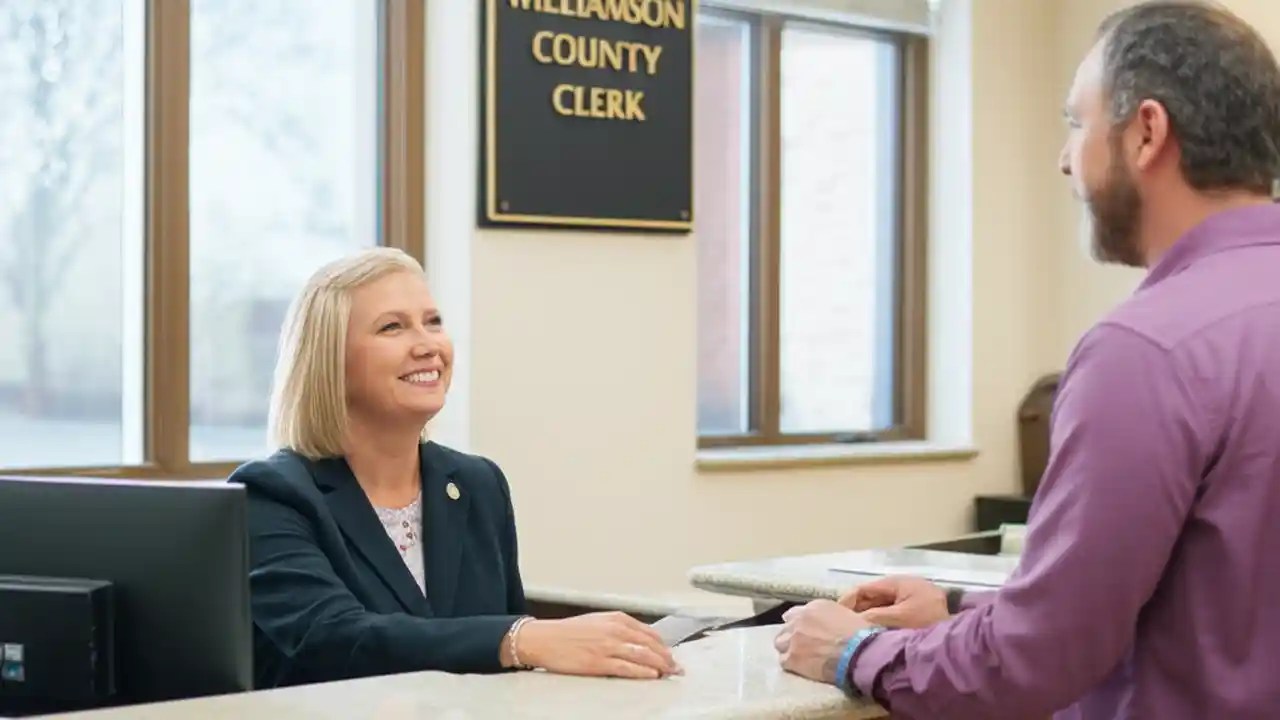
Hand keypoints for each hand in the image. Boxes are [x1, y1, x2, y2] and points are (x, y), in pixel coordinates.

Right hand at [514, 612, 681, 679]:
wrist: (544, 638)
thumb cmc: (568, 632)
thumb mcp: (597, 622)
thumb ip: (618, 628)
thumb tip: (638, 641)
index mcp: (615, 619)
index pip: (648, 632)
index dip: (662, 645)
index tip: (670, 653)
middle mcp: (615, 630)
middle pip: (650, 644)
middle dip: (666, 657)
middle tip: (676, 666)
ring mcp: (608, 646)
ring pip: (643, 656)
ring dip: (660, 665)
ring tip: (669, 673)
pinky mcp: (599, 662)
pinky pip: (628, 668)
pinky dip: (643, 672)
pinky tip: (652, 676)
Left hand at [774, 599, 873, 684]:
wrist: (858, 652)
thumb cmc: (860, 635)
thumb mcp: (847, 616)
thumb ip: (831, 617)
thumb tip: (829, 626)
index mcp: (814, 607)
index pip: (795, 613)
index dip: (799, 623)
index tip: (804, 630)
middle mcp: (799, 619)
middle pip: (786, 627)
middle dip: (791, 636)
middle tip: (801, 645)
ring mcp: (793, 638)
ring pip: (780, 643)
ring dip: (788, 649)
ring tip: (799, 658)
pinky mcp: (791, 657)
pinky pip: (783, 661)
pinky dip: (791, 664)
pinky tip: (800, 668)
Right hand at [837, 575, 948, 627]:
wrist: (956, 640)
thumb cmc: (926, 623)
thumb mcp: (896, 618)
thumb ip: (871, 616)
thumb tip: (851, 620)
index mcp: (900, 582)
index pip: (866, 587)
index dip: (848, 600)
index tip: (836, 614)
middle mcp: (905, 587)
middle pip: (873, 596)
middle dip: (858, 610)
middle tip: (843, 625)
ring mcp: (912, 600)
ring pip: (881, 606)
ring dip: (868, 617)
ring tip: (855, 631)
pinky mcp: (917, 612)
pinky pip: (892, 613)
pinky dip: (880, 622)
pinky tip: (872, 633)